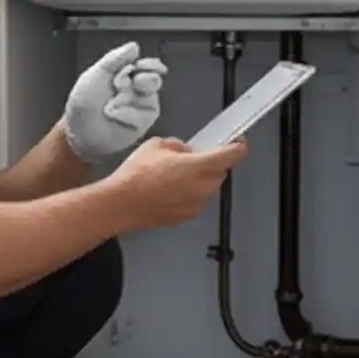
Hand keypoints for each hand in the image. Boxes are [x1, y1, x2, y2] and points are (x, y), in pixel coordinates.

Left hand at [62, 41, 167, 162]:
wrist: (81, 132)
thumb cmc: (83, 104)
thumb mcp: (95, 75)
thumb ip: (114, 59)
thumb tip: (134, 46)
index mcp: (123, 73)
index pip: (143, 64)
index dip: (148, 64)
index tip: (147, 66)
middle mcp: (135, 87)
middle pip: (153, 77)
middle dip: (144, 79)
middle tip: (132, 83)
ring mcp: (141, 104)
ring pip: (150, 94)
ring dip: (131, 97)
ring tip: (115, 102)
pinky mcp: (144, 120)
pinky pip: (146, 112)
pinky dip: (130, 113)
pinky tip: (116, 115)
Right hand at [106, 136, 249, 230]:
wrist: (121, 204)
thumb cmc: (136, 175)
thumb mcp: (156, 145)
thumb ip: (178, 146)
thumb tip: (184, 151)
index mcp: (199, 165)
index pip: (232, 154)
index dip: (237, 146)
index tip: (237, 142)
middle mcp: (202, 186)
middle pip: (220, 171)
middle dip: (211, 163)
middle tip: (193, 157)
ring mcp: (196, 203)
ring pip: (208, 187)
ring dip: (200, 179)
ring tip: (175, 175)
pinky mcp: (187, 215)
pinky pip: (197, 199)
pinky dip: (190, 193)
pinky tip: (169, 190)